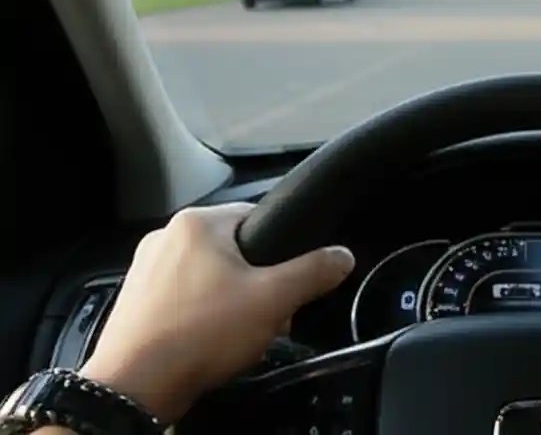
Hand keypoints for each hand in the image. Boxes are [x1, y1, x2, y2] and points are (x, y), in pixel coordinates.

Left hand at [79, 203, 354, 423]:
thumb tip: (343, 255)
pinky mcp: (134, 300)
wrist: (134, 387)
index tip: (289, 283)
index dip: (283, 251)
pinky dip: (202, 316)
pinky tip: (209, 343)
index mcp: (197, 222)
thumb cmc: (202, 333)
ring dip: (232, 302)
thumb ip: (314, 272)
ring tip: (239, 334)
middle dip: (257, 283)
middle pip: (234, 251)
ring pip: (209, 277)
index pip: (258, 217)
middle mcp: (164, 235)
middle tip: (268, 315)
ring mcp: (144, 269)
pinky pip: (184, 298)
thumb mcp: (273, 301)